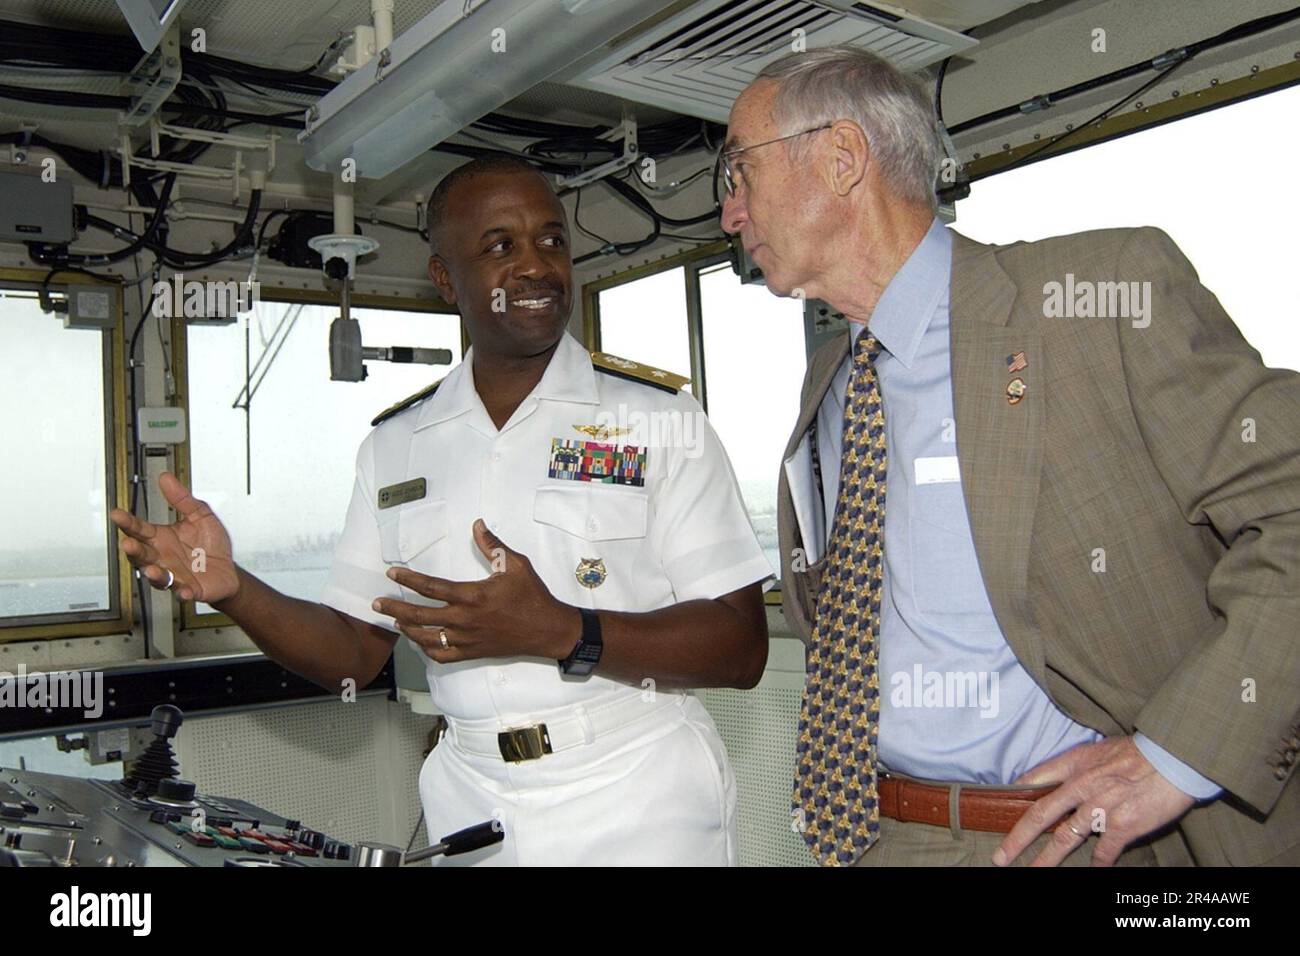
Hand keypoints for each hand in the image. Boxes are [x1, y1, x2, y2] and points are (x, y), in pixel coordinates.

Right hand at [108, 471, 238, 603]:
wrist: (229, 569)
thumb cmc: (211, 544)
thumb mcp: (200, 515)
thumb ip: (182, 499)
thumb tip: (166, 478)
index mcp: (162, 538)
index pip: (140, 529)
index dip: (127, 522)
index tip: (117, 514)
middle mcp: (163, 557)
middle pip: (142, 555)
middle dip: (133, 550)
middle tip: (128, 544)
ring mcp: (175, 574)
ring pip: (157, 576)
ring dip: (153, 574)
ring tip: (151, 570)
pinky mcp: (189, 589)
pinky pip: (182, 592)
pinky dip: (182, 592)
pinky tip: (183, 590)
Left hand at [372, 519, 579, 663]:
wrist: (547, 629)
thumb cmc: (532, 596)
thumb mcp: (516, 565)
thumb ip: (492, 545)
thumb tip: (477, 524)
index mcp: (473, 595)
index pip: (431, 587)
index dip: (408, 580)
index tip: (392, 574)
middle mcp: (465, 619)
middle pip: (420, 616)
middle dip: (395, 609)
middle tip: (377, 604)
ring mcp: (467, 639)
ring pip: (427, 638)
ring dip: (406, 629)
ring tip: (394, 621)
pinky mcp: (473, 652)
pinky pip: (442, 655)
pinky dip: (426, 649)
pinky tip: (419, 641)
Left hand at [993, 736, 1195, 866]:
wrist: (1173, 758)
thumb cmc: (1139, 752)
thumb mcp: (1097, 749)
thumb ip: (1074, 765)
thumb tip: (1052, 778)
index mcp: (1074, 765)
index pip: (1035, 780)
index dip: (1015, 795)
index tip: (998, 807)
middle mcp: (1082, 788)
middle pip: (1041, 816)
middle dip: (1017, 839)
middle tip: (1001, 857)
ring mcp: (1100, 809)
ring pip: (1065, 839)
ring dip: (1048, 859)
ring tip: (1035, 871)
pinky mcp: (1122, 826)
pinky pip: (1103, 852)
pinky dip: (1097, 863)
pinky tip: (1094, 869)